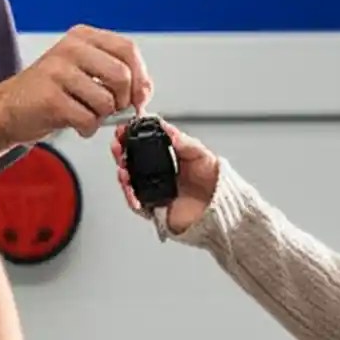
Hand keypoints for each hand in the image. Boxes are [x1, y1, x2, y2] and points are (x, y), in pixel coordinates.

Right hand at [0, 24, 152, 141]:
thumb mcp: (86, 72)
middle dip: (123, 101)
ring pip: (106, 100)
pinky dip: (87, 128)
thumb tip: (145, 91)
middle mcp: (70, 48)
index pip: (127, 49)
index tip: (139, 96)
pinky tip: (75, 123)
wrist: (9, 108)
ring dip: (102, 116)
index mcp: (82, 36)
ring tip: (86, 113)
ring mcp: (58, 71)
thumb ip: (118, 75)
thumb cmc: (52, 91)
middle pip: (121, 75)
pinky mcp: (50, 97)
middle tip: (111, 109)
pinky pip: (88, 119)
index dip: (140, 77)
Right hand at [111, 118, 218, 235]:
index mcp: (169, 158)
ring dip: (122, 173)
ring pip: (130, 181)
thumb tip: (168, 128)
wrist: (222, 210)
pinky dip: (131, 196)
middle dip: (121, 152)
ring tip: (122, 167)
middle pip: (132, 161)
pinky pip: (138, 203)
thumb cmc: (215, 183)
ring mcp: (155, 190)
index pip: (144, 144)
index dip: (132, 136)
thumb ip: (184, 142)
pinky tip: (129, 188)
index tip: (125, 128)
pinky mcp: (155, 208)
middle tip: (117, 144)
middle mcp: (159, 174)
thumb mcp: (201, 154)